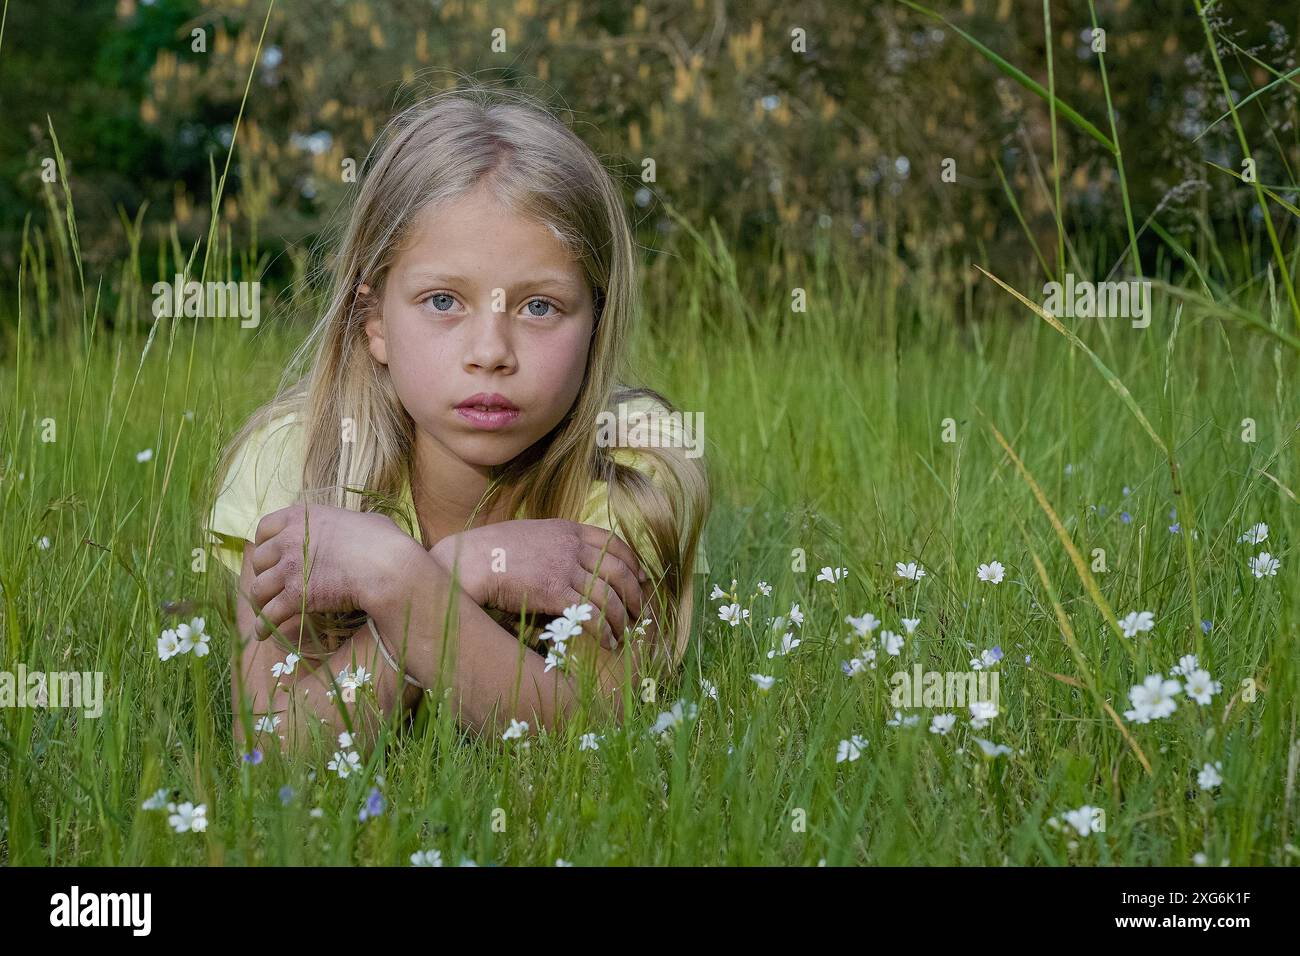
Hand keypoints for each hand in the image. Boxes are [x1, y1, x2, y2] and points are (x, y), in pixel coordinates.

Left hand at [248, 504, 409, 641]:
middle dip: (263, 574)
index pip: (265, 527)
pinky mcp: (295, 596)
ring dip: (261, 602)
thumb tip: (361, 526)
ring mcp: (290, 568)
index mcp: (303, 517)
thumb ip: (350, 523)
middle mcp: (289, 540)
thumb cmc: (385, 542)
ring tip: (265, 612)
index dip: (265, 543)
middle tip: (273, 586)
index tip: (271, 555)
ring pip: (259, 588)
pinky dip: (263, 626)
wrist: (388, 568)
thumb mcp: (366, 520)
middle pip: (259, 560)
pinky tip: (263, 634)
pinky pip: (269, 614)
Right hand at [431, 519, 647, 647]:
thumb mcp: (530, 534)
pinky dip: (604, 630)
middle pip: (619, 569)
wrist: (469, 560)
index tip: (641, 577)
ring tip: (624, 633)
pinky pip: (591, 613)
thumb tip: (568, 560)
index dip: (632, 562)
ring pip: (609, 594)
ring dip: (621, 617)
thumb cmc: (491, 550)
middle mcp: (571, 546)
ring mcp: (564, 568)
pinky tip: (607, 642)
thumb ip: (553, 543)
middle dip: (634, 593)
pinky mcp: (555, 591)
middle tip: (639, 612)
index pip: (613, 542)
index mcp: (567, 529)